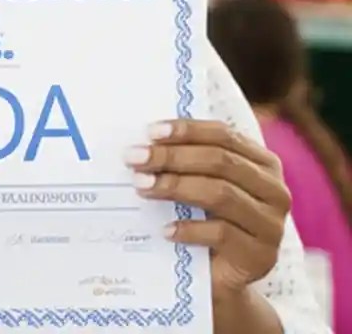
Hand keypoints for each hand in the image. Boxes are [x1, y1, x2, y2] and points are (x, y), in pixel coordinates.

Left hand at [128, 120, 290, 296]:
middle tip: (135, 158)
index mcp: (263, 164)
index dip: (187, 130)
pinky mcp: (260, 256)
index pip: (224, 136)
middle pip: (221, 162)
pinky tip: (164, 229)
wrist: (214, 279)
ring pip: (221, 194)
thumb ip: (185, 162)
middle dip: (172, 157)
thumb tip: (144, 141)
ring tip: (142, 187)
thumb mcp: (196, 186)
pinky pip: (221, 234)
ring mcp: (271, 225)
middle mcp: (275, 191)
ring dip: (175, 186)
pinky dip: (188, 228)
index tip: (150, 132)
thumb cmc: (201, 222)